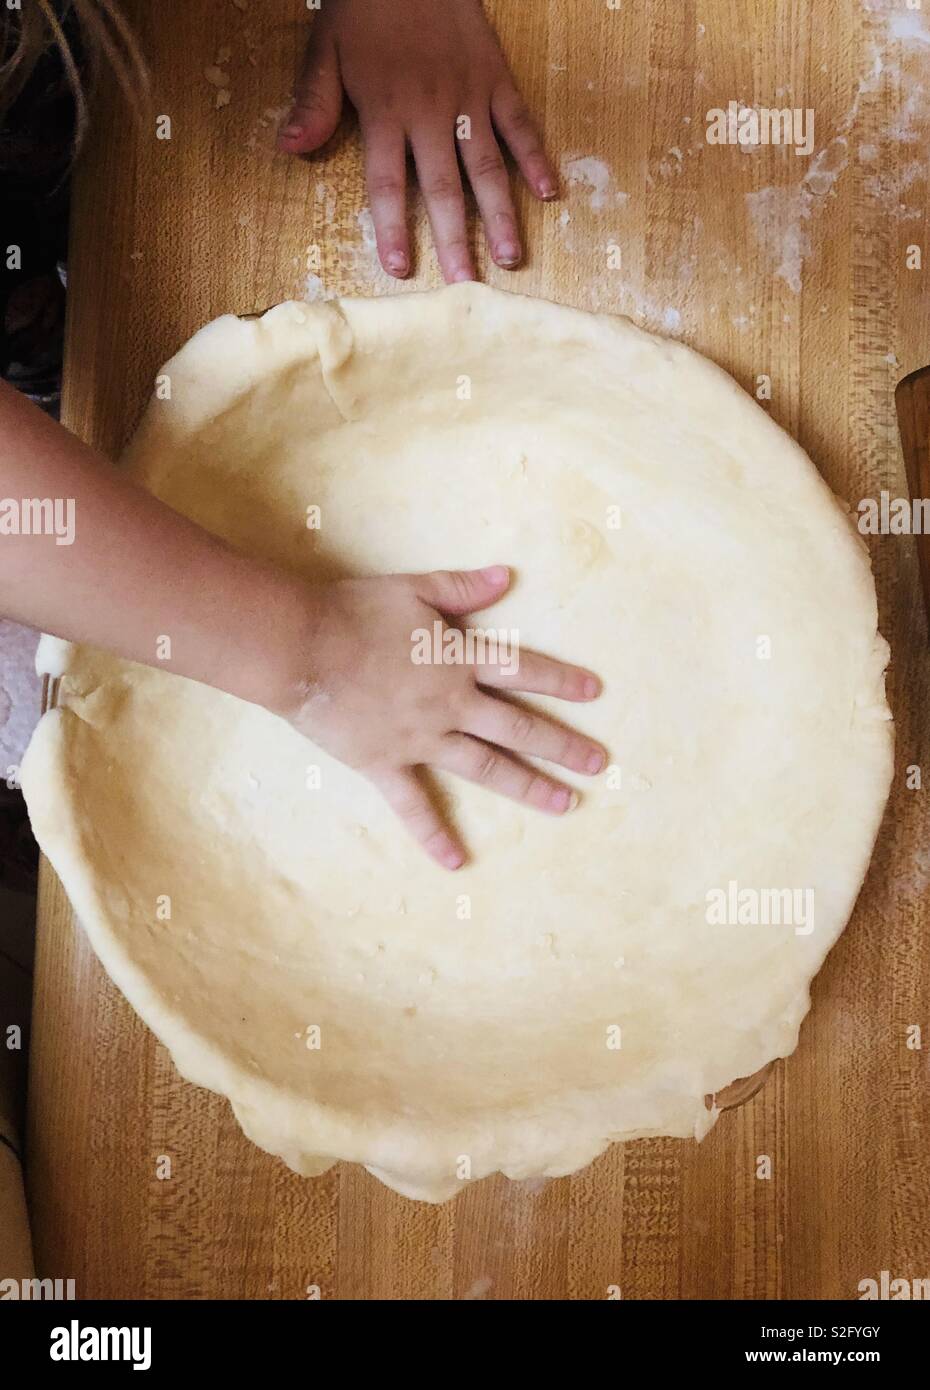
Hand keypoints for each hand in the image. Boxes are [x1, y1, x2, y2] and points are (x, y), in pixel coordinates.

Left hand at [277, 0, 557, 282]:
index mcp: (385, 110)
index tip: (401, 268)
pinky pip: (519, 123)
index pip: (387, 182)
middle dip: (454, 239)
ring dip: (499, 214)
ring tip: (510, 257)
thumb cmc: (364, 4)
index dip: (393, 227)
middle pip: (442, 186)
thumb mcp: (327, 48)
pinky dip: (535, 157)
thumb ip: (314, 103)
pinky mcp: (495, 78)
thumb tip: (288, 148)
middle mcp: (430, 111)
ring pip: (486, 164)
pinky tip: (548, 193)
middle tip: (466, 285)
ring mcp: (468, 95)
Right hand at [282, 565, 602, 868]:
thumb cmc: (354, 611)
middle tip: (597, 764)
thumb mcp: (413, 589)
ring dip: (528, 786)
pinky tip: (457, 862)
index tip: (595, 693)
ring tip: (564, 804)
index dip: (561, 680)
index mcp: (459, 660)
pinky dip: (433, 835)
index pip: (524, 670)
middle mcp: (451, 704)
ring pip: (486, 767)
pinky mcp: (387, 764)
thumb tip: (506, 576)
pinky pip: (413, 806)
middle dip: (562, 746)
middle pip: (518, 728)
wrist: (301, 647)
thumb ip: (461, 589)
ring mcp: (421, 739)